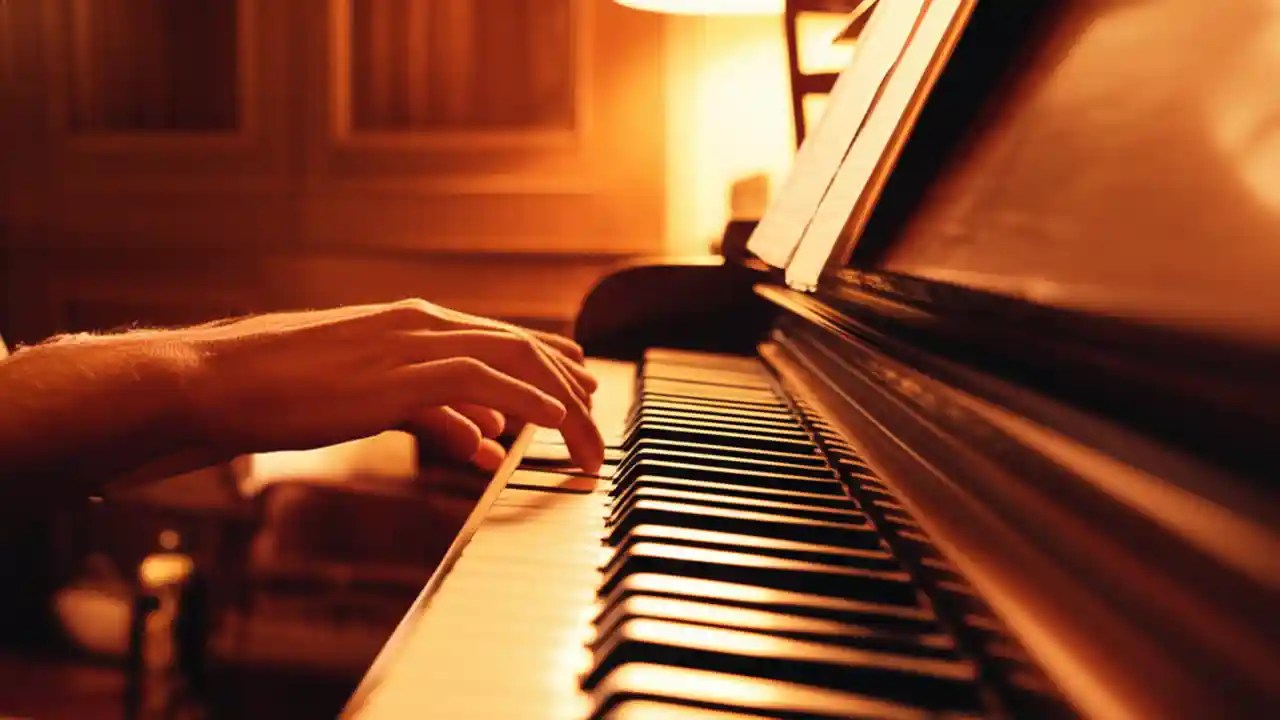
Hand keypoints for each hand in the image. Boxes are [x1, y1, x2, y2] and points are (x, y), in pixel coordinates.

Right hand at [185, 299, 603, 471]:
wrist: (223, 379)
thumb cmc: (290, 390)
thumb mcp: (376, 400)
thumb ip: (437, 413)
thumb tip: (484, 436)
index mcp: (416, 324)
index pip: (504, 340)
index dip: (552, 365)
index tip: (583, 392)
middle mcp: (422, 324)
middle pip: (519, 351)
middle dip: (568, 389)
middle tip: (597, 426)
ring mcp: (409, 344)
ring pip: (510, 364)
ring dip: (557, 406)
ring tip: (587, 442)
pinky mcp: (393, 374)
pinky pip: (476, 379)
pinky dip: (522, 398)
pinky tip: (550, 422)